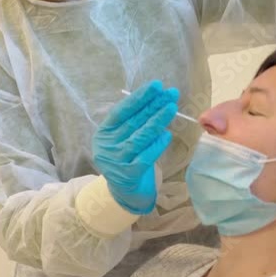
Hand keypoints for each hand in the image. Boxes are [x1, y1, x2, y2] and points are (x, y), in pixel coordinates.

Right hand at [92, 80, 178, 214]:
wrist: (124, 191)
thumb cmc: (126, 156)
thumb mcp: (122, 137)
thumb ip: (133, 120)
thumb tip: (157, 96)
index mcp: (103, 132)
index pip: (122, 111)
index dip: (139, 98)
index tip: (156, 85)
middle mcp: (106, 146)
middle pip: (133, 122)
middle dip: (153, 105)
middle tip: (171, 93)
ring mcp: (116, 161)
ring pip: (140, 137)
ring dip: (157, 121)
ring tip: (171, 108)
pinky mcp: (128, 174)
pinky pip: (146, 156)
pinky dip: (157, 145)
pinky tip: (167, 135)